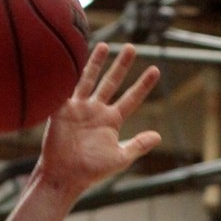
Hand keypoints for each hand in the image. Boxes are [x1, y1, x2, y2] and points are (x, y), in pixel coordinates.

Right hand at [39, 44, 160, 197]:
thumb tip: (158, 136)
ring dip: (96, 62)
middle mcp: (96, 110)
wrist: (65, 176)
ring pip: (89, 79)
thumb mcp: (120, 158)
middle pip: (112, 82)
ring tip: (105, 45)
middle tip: (131, 47)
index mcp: (111, 120)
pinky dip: (69, 73)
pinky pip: (67, 87)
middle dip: (122, 65)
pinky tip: (73, 56)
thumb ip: (138, 145)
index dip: (143, 85)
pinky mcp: (62, 108)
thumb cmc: (92, 171)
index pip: (131, 98)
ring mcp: (79, 107)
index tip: (155, 70)